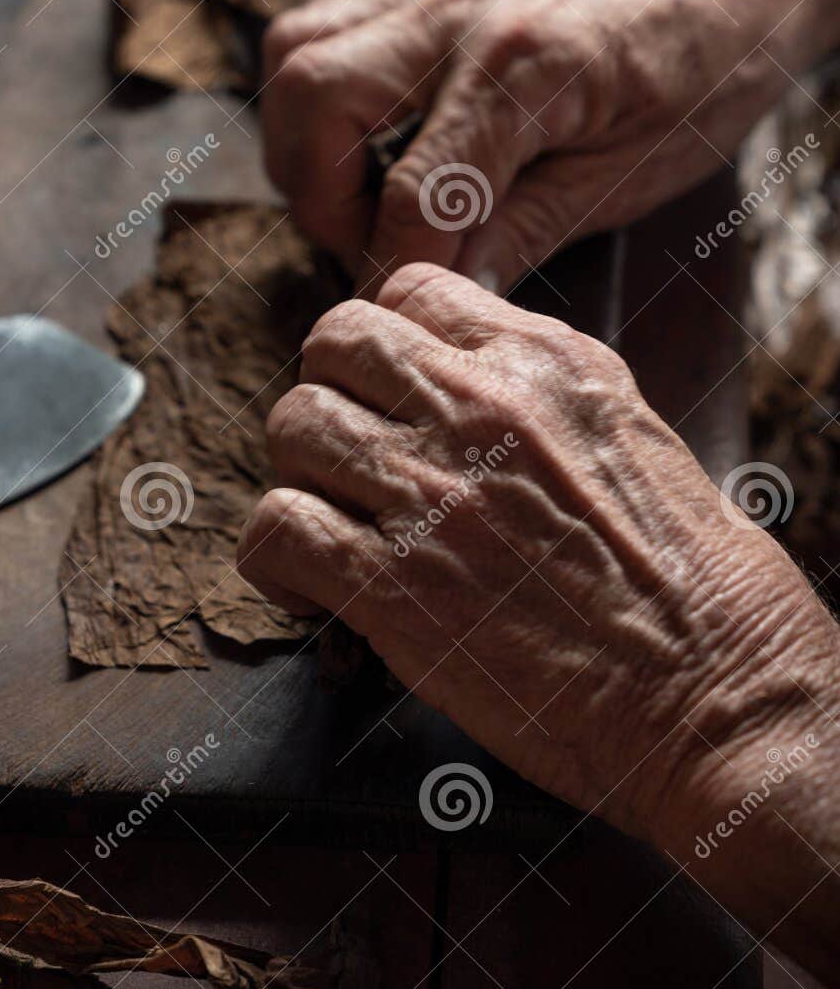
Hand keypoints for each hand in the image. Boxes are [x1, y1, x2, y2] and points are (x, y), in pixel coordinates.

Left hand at [237, 264, 831, 853]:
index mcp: (546, 362)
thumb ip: (540, 392)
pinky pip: (275, 528)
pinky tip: (313, 590)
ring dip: (302, 475)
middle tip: (350, 459)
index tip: (388, 394)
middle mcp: (482, 408)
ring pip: (294, 424)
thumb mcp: (632, 436)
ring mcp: (431, 491)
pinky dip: (276, 560)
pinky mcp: (390, 582)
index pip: (410, 290)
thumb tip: (465, 379)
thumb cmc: (695, 586)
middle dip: (333, 396)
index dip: (385, 344)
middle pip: (336, 342)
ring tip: (333, 525)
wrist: (714, 698)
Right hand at [262, 0, 814, 294]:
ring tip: (362, 199)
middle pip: (316, 97)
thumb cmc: (701, 73)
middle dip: (321, 199)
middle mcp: (461, 13)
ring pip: (296, 57)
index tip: (394, 314)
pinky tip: (367, 147)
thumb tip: (442, 294)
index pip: (418, 188)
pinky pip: (317, 34)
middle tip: (372, 245)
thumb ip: (526, 231)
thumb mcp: (631, 177)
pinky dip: (316, 102)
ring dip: (305, 148)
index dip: (393, 267)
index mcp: (530, 64)